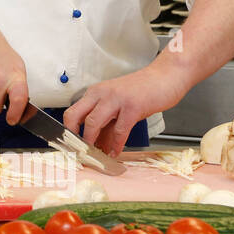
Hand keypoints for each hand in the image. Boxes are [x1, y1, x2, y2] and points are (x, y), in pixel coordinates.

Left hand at [61, 66, 187, 156]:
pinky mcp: (132, 106)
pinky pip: (120, 130)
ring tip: (93, 156)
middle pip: (75, 116)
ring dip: (91, 142)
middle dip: (73, 137)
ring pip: (93, 122)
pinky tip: (115, 152)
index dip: (68, 130)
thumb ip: (107, 123)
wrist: (165, 77)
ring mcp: (116, 99)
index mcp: (95, 93)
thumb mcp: (118, 105)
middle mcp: (101, 94)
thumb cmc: (142, 91)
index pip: (72, 112)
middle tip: (76, 152)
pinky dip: (116, 144)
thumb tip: (97, 144)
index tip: (70, 146)